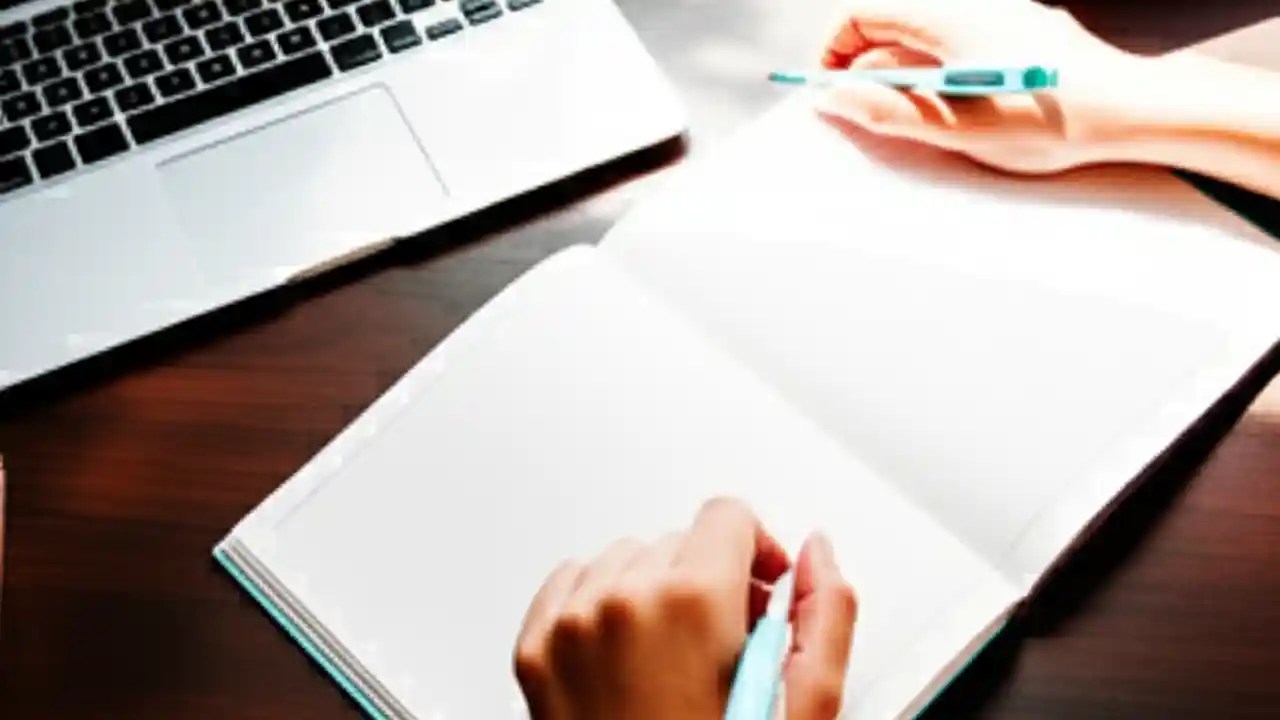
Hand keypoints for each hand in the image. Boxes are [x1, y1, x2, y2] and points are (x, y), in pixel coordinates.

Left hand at [513, 498, 857, 719]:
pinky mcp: (534, 650)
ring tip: (675, 660)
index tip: (760, 591)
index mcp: (689, 602)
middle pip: (680, 540)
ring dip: (655, 593)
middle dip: (710, 582)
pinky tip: (629, 656)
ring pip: (625, 559)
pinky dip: (601, 606)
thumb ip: (826, 616)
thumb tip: (817, 554)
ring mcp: (569, 625)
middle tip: (724, 648)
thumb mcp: (802, 710)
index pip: (727, 514)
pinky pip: (571, 584)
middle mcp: (620, 601)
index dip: (757, 553)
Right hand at [815, 0, 1149, 173]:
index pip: (860, 14)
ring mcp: (998, 16)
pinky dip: (936, 73)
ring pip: (922, 38)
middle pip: (888, 24)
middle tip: (863, 115)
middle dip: (863, 69)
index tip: (829, 94)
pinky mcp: (1019, 34)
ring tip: (911, 121)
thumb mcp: (954, 127)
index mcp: (947, 15)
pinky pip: (956, 44)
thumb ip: (886, 112)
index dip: (832, 54)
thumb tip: (831, 98)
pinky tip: (955, 112)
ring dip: (900, 76)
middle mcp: (970, 4)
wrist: (1134, 109)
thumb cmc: (1049, 118)